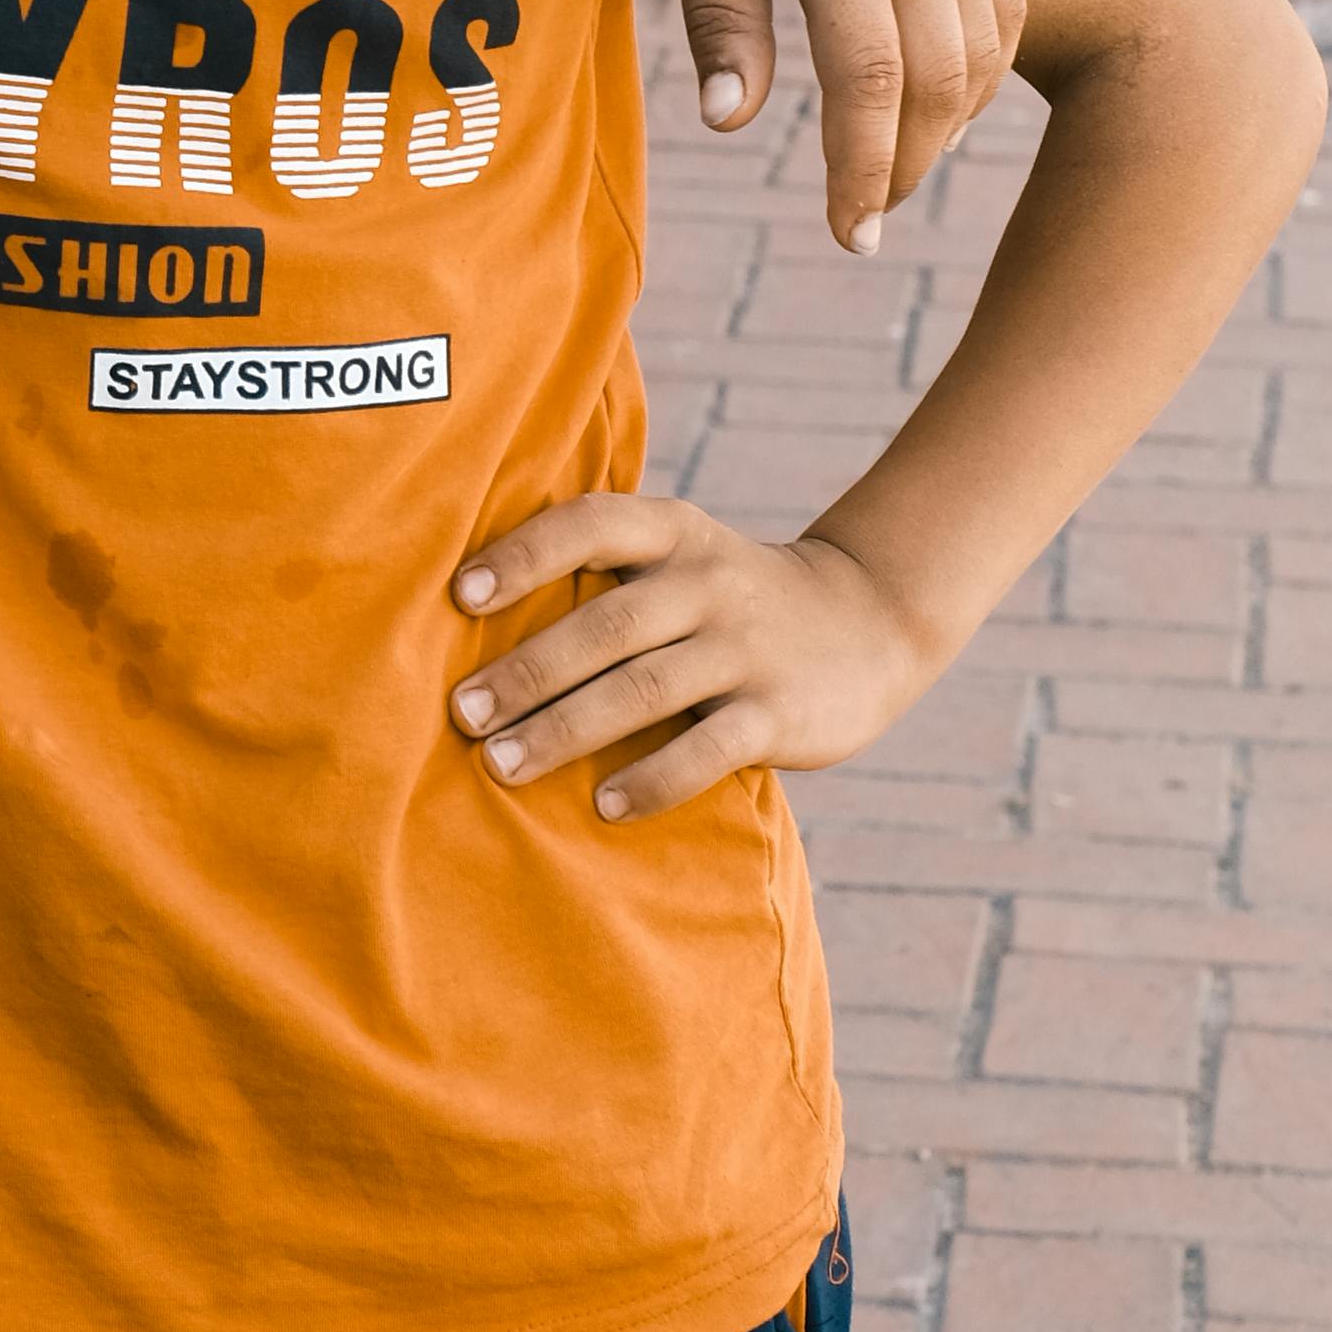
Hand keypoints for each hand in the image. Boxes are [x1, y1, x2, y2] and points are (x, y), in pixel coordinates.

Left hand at [447, 494, 940, 819]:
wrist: (872, 620)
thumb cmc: (732, 598)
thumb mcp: (682, 556)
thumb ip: (605, 573)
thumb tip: (471, 618)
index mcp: (674, 533)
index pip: (591, 524)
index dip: (524, 555)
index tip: (459, 596)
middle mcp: (709, 581)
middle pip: (605, 625)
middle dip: (526, 672)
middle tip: (462, 714)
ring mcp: (747, 648)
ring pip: (644, 689)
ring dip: (566, 730)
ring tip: (502, 766)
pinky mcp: (779, 712)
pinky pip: (707, 750)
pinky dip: (652, 780)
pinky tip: (604, 807)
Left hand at [652, 0, 1023, 251]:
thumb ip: (722, 14)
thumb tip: (731, 125)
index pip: (872, 84)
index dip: (862, 171)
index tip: (846, 237)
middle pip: (942, 80)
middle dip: (905, 166)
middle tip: (860, 222)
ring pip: (985, 44)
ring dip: (947, 121)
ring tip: (891, 164)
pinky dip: (981, 59)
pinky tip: (939, 90)